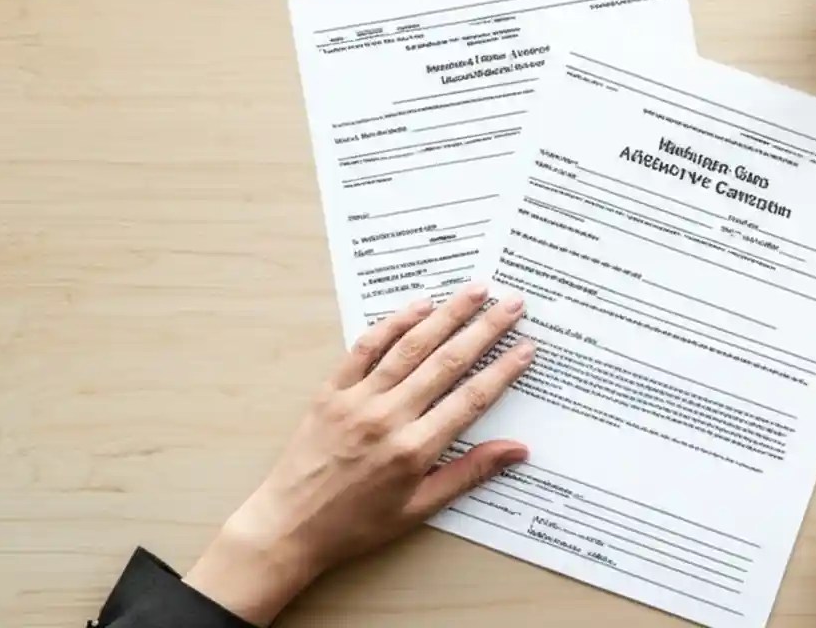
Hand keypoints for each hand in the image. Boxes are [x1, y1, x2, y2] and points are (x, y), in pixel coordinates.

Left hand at [184, 283, 532, 625]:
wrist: (289, 526)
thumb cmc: (356, 525)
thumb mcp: (419, 509)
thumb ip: (469, 473)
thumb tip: (517, 450)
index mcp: (414, 449)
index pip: (471, 399)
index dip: (502, 370)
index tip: (526, 347)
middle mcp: (388, 417)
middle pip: (447, 362)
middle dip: (484, 330)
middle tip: (512, 304)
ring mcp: (357, 399)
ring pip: (411, 346)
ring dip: (447, 314)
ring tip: (474, 290)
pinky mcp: (331, 391)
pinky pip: (366, 348)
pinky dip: (394, 323)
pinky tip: (419, 306)